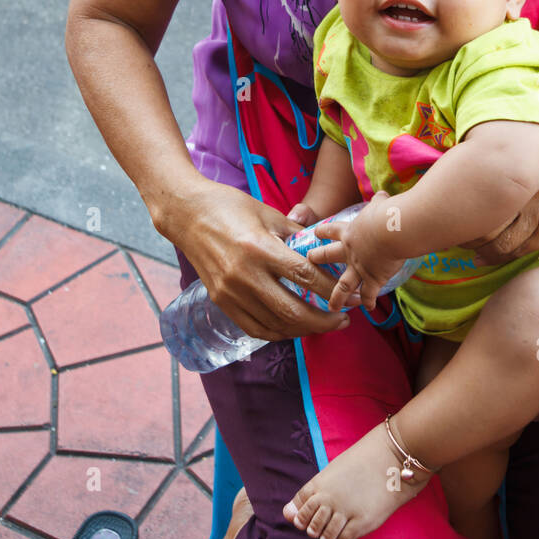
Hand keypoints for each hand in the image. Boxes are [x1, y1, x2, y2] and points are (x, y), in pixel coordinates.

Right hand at [159, 179, 355, 341]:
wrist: (186, 214)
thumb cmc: (229, 206)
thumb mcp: (268, 213)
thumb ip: (296, 234)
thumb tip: (323, 249)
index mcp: (260, 248)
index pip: (305, 277)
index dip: (332, 290)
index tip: (352, 295)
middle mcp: (244, 275)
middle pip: (292, 310)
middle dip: (324, 320)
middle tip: (344, 319)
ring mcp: (230, 292)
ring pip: (275, 325)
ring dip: (304, 330)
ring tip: (324, 324)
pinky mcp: (221, 301)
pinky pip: (255, 328)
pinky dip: (279, 332)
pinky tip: (295, 327)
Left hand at [307, 191, 403, 311]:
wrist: (392, 231)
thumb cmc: (386, 214)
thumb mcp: (381, 204)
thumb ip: (380, 202)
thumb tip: (384, 196)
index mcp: (350, 232)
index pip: (331, 231)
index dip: (324, 232)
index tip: (316, 233)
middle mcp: (350, 251)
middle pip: (328, 255)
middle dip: (317, 259)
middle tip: (309, 262)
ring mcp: (360, 267)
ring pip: (343, 285)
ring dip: (337, 296)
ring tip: (331, 306)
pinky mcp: (373, 279)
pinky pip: (368, 294)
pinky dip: (368, 301)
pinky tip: (368, 308)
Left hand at [466, 111, 538, 265]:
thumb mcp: (527, 158)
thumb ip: (506, 176)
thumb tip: (475, 190)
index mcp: (517, 175)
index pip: (482, 208)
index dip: (465, 223)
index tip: (455, 226)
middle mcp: (529, 194)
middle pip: (490, 230)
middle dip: (473, 242)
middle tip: (461, 244)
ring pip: (508, 245)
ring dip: (489, 253)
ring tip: (477, 254)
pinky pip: (528, 248)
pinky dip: (511, 255)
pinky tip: (500, 255)